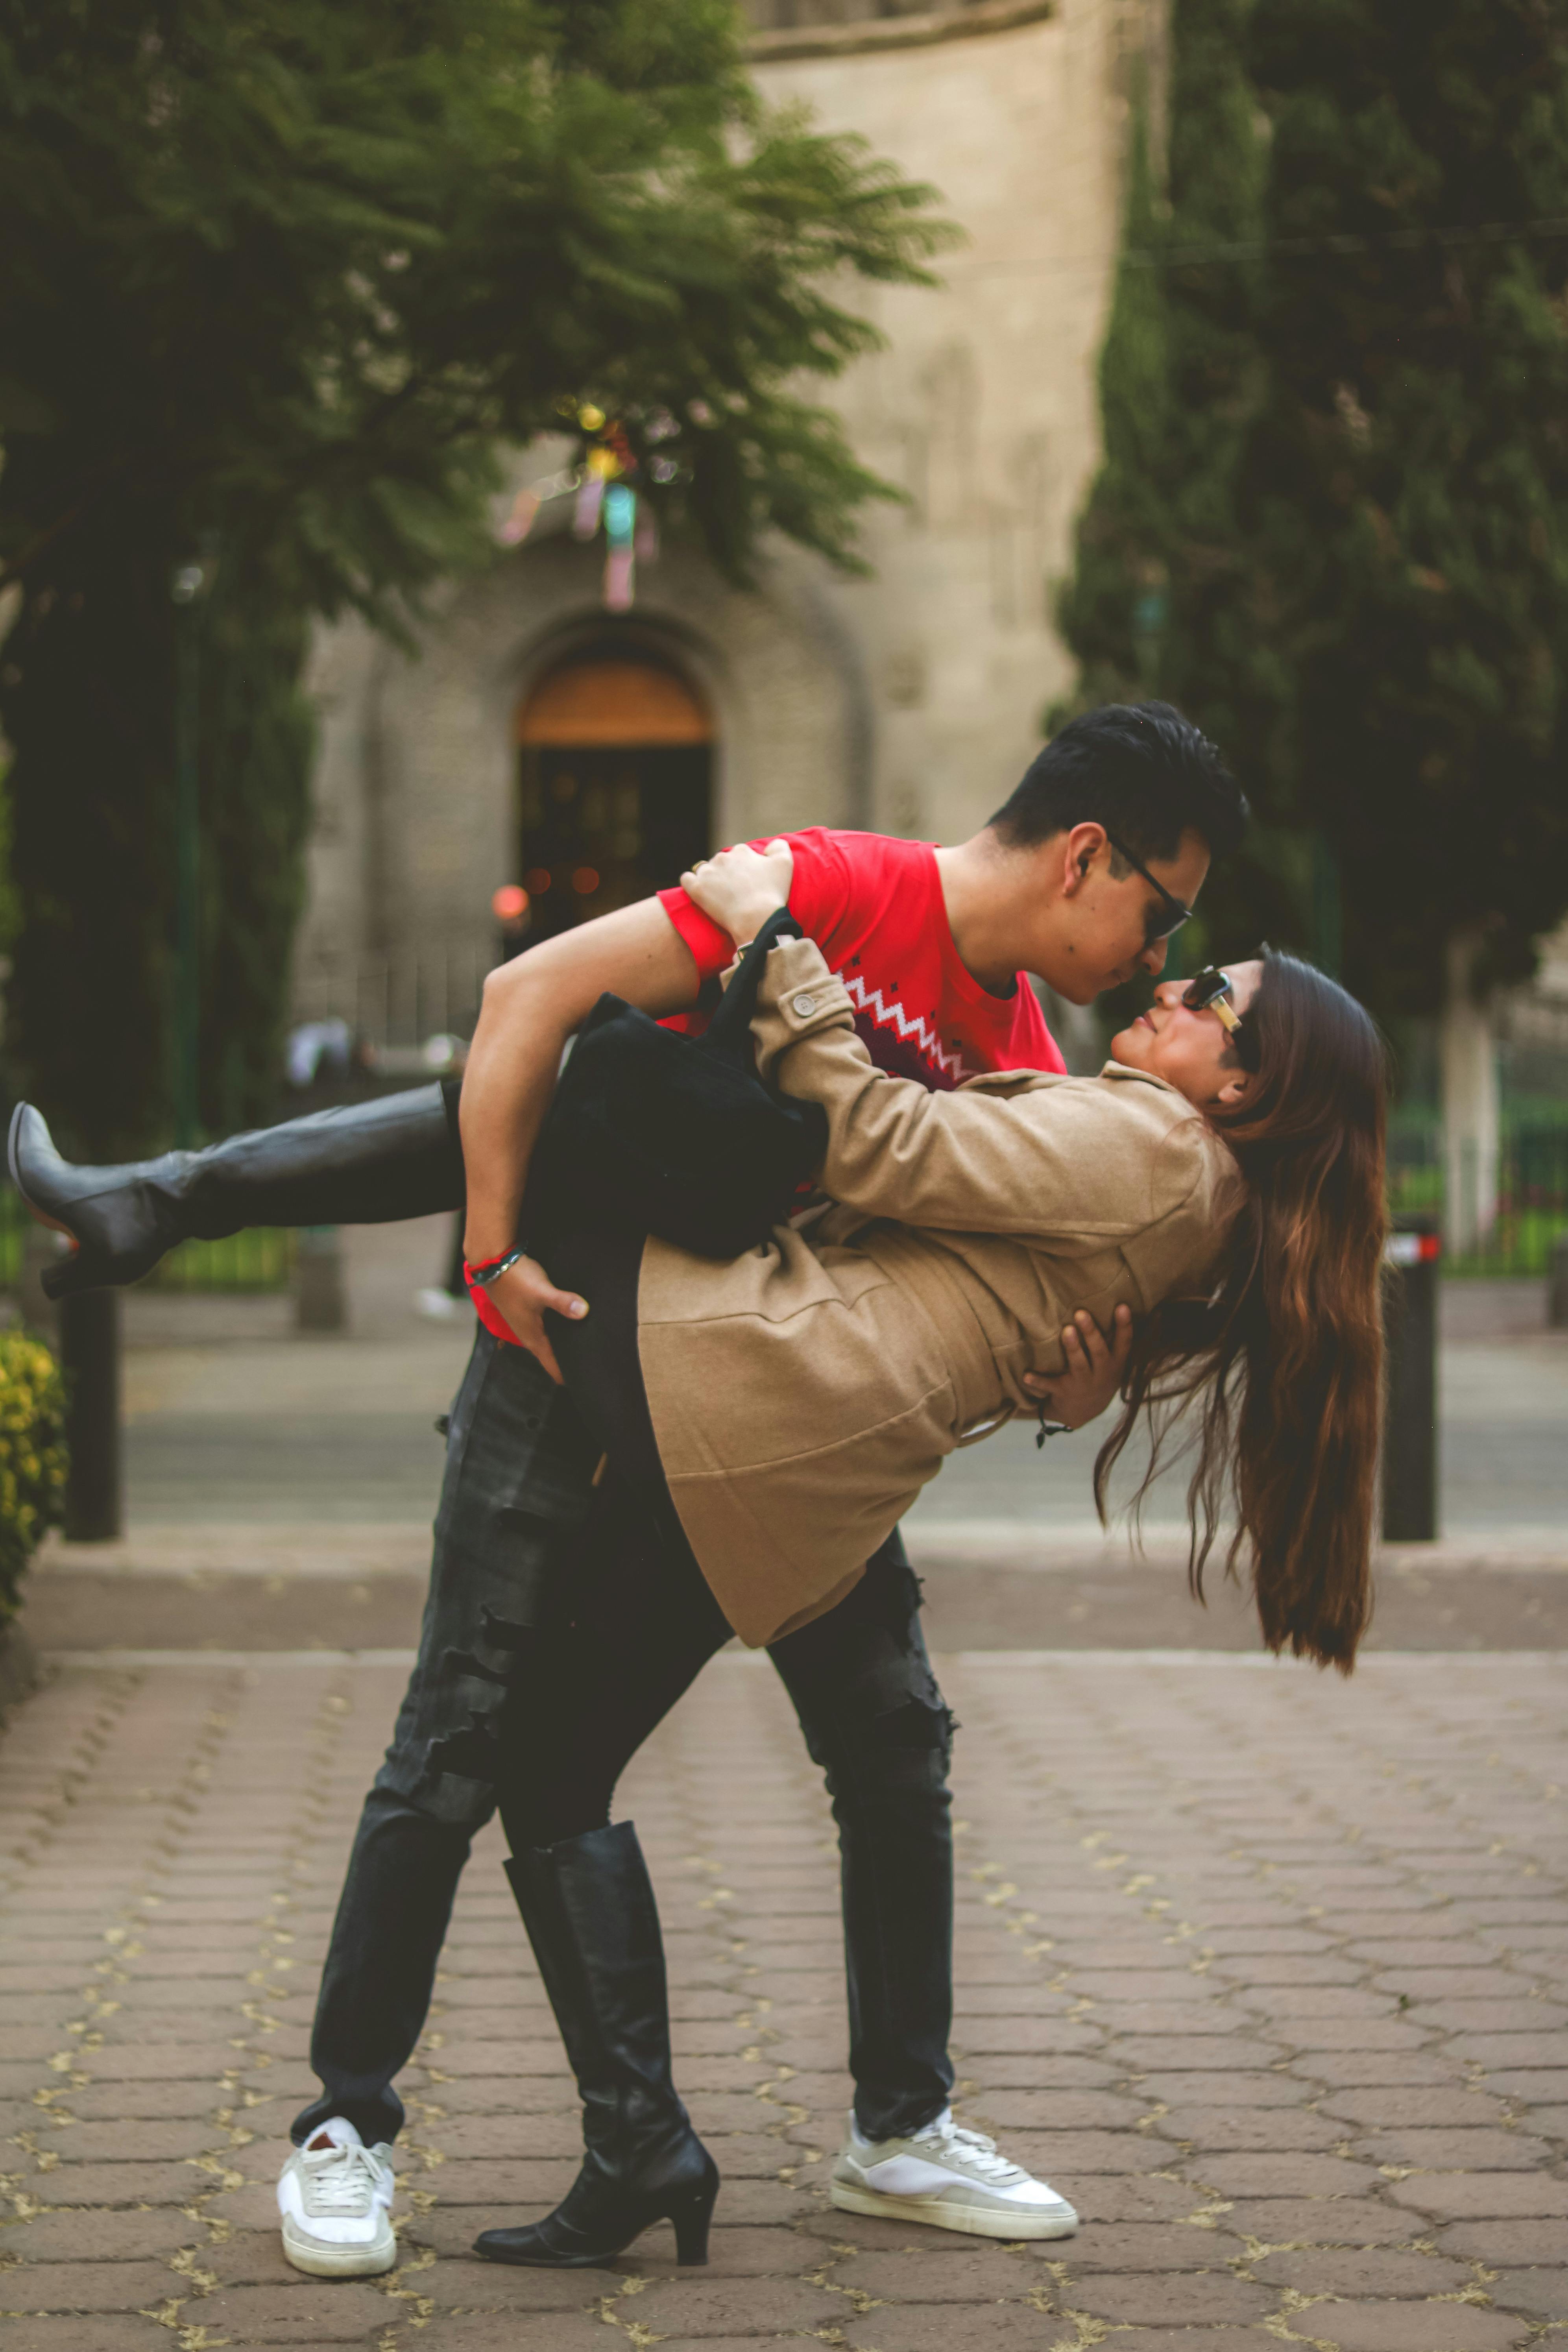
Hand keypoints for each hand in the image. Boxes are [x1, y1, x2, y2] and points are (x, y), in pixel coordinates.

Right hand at [476, 1252, 587, 1384]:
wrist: (493, 1263)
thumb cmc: (516, 1280)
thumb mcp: (541, 1291)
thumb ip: (563, 1302)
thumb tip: (584, 1312)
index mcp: (534, 1339)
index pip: (553, 1368)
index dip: (569, 1378)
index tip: (587, 1381)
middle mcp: (530, 1337)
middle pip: (553, 1358)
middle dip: (571, 1364)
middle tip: (595, 1366)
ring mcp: (528, 1325)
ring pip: (551, 1344)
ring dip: (565, 1346)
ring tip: (588, 1348)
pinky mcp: (529, 1313)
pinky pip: (548, 1330)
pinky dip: (559, 1332)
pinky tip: (573, 1324)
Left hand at [680, 838, 793, 943]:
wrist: (757, 919)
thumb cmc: (772, 893)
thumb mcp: (785, 864)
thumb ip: (779, 846)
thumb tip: (768, 846)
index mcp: (742, 851)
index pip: (739, 855)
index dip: (744, 868)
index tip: (748, 882)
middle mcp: (723, 857)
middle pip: (721, 862)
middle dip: (726, 873)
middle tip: (735, 892)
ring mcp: (708, 872)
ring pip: (705, 870)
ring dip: (710, 879)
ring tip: (720, 896)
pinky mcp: (696, 888)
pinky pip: (686, 879)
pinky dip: (691, 883)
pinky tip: (699, 892)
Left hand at [1022, 1305, 1132, 1429]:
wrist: (1086, 1412)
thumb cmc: (1100, 1375)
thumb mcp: (1114, 1363)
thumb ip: (1114, 1340)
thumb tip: (1116, 1303)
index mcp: (1115, 1363)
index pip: (1124, 1343)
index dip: (1124, 1325)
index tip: (1122, 1306)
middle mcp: (1102, 1373)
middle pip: (1099, 1351)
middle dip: (1091, 1333)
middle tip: (1081, 1313)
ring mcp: (1083, 1384)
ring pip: (1078, 1365)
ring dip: (1072, 1348)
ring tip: (1066, 1331)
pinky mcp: (1064, 1392)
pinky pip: (1050, 1385)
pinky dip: (1038, 1381)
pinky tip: (1026, 1376)